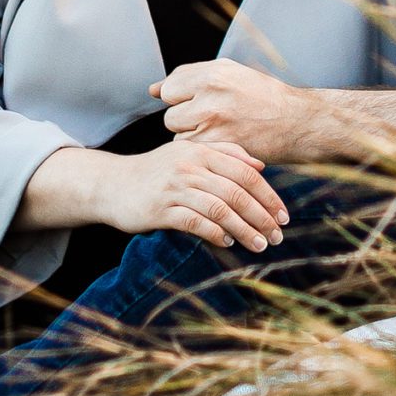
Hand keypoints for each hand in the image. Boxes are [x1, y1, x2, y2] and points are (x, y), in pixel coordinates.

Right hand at [100, 136, 288, 252]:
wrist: (112, 184)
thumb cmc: (157, 171)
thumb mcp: (188, 153)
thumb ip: (224, 153)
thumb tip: (261, 164)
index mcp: (201, 151)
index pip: (245, 171)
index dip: (268, 195)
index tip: (283, 215)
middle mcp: (190, 166)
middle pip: (236, 191)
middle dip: (261, 216)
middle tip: (277, 235)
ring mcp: (175, 187)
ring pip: (220, 208)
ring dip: (244, 229)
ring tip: (259, 244)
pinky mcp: (161, 209)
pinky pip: (195, 221)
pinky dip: (214, 232)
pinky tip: (226, 242)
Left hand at [153, 59, 300, 160]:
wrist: (298, 122)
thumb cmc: (264, 96)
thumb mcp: (230, 74)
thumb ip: (190, 78)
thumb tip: (153, 89)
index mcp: (212, 74)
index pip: (169, 87)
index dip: (181, 98)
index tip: (198, 103)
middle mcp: (210, 96)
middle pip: (170, 115)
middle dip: (185, 120)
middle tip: (212, 119)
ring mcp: (214, 124)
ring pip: (180, 136)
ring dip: (193, 137)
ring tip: (220, 132)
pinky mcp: (220, 148)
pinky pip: (195, 152)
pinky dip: (204, 152)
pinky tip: (223, 144)